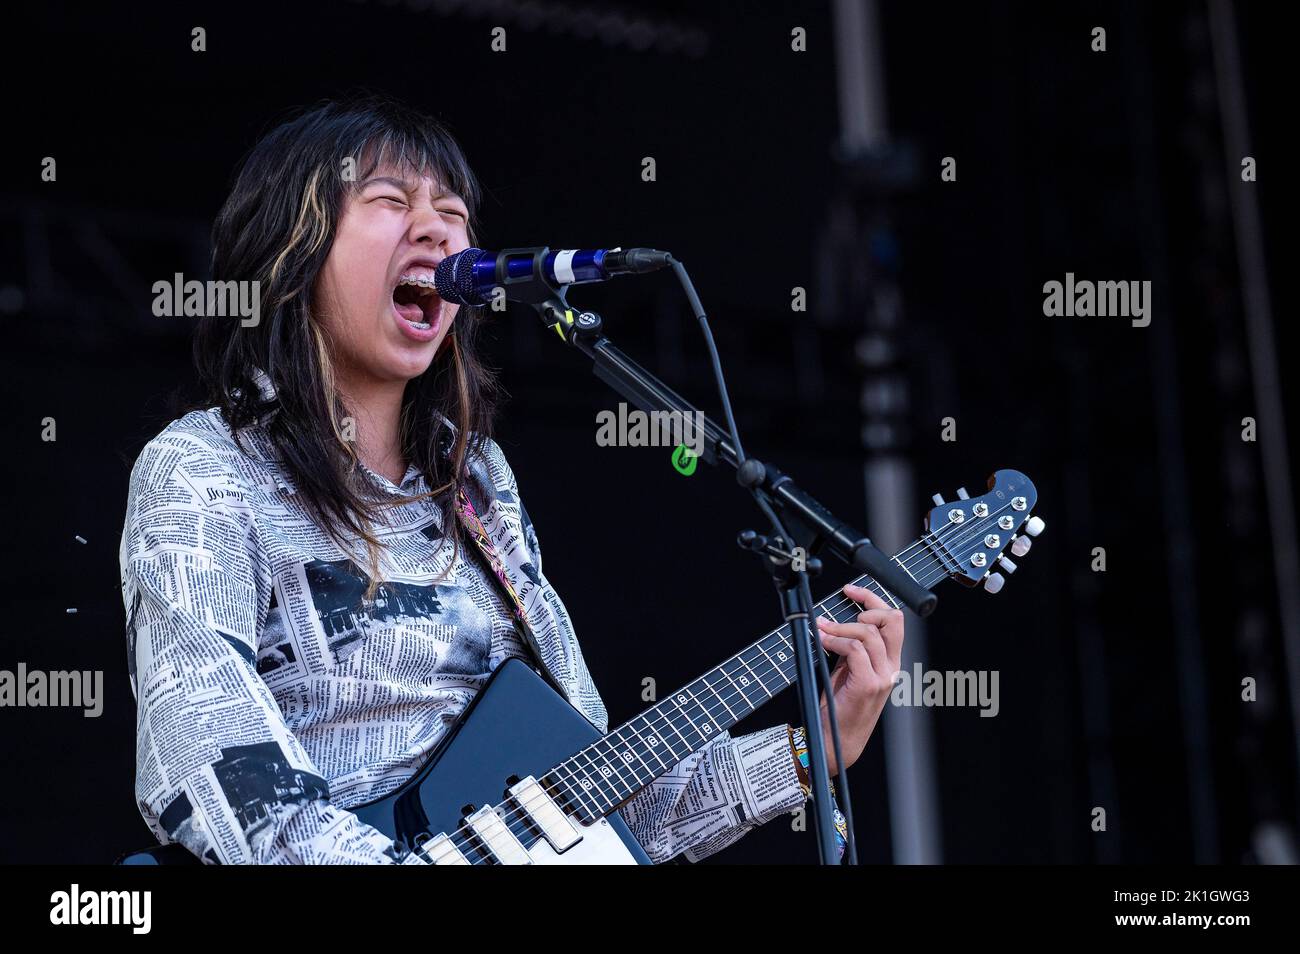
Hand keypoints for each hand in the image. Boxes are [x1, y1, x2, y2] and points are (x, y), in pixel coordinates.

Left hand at [812, 583, 904, 775]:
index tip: (850, 591)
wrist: (835, 739)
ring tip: (823, 630)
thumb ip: (851, 647)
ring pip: (869, 633)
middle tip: (841, 611)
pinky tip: (824, 642)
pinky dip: (837, 641)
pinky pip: (855, 650)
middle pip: (892, 620)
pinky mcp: (868, 684)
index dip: (872, 599)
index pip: (894, 620)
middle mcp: (891, 667)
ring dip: (840, 627)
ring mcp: (882, 676)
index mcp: (889, 661)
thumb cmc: (839, 706)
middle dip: (866, 605)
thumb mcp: (847, 669)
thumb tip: (837, 621)